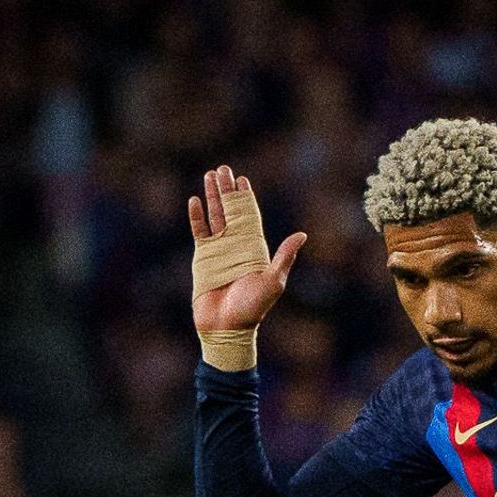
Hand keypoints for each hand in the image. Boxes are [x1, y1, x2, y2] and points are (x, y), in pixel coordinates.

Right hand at [188, 165, 305, 365]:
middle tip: (224, 168)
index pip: (250, 216)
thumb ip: (284, 257)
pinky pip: (199, 232)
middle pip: (231, 210)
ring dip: (212, 196)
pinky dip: (197, 216)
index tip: (243, 179)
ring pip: (214, 216)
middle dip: (227, 190)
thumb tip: (302, 235)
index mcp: (255, 248)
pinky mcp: (203, 258)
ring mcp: (219, 250)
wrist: (227, 327)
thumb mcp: (273, 281)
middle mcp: (237, 245)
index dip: (246, 198)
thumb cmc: (253, 308)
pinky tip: (195, 200)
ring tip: (209, 176)